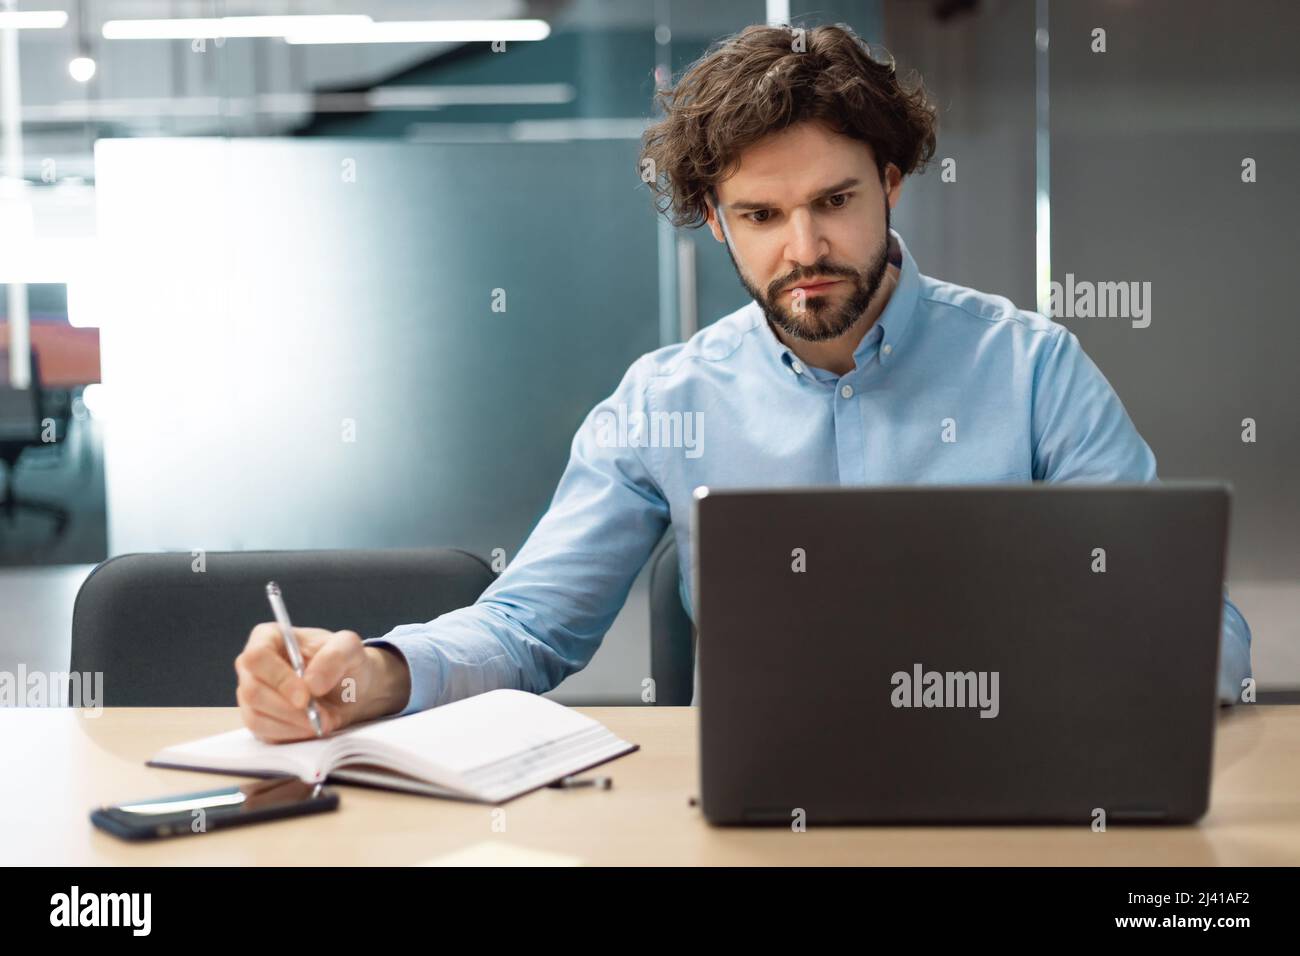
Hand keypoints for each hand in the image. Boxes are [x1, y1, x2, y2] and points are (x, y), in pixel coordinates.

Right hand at [234, 625, 410, 741]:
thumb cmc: (347, 663)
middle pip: (252, 691)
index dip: (279, 679)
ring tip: (322, 721)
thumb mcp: (351, 649)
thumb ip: (335, 657)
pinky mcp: (258, 718)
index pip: (257, 657)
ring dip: (291, 724)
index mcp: (268, 637)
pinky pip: (262, 733)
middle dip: (289, 709)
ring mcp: (251, 694)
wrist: (353, 691)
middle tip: (321, 716)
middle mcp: (253, 666)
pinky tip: (311, 728)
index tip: (305, 697)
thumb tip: (310, 683)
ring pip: (254, 716)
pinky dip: (289, 735)